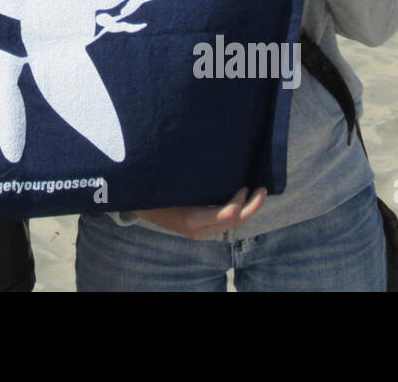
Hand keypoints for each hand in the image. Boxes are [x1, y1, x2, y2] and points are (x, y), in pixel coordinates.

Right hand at [135, 186, 265, 239]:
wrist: (135, 202)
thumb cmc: (154, 187)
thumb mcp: (173, 181)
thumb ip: (197, 179)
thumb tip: (223, 164)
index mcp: (192, 219)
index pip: (228, 215)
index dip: (242, 201)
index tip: (245, 184)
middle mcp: (198, 230)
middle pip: (234, 223)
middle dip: (252, 206)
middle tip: (263, 188)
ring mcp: (198, 232)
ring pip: (231, 225)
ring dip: (246, 210)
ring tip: (256, 193)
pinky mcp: (198, 229)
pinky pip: (223, 223)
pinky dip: (236, 211)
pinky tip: (240, 198)